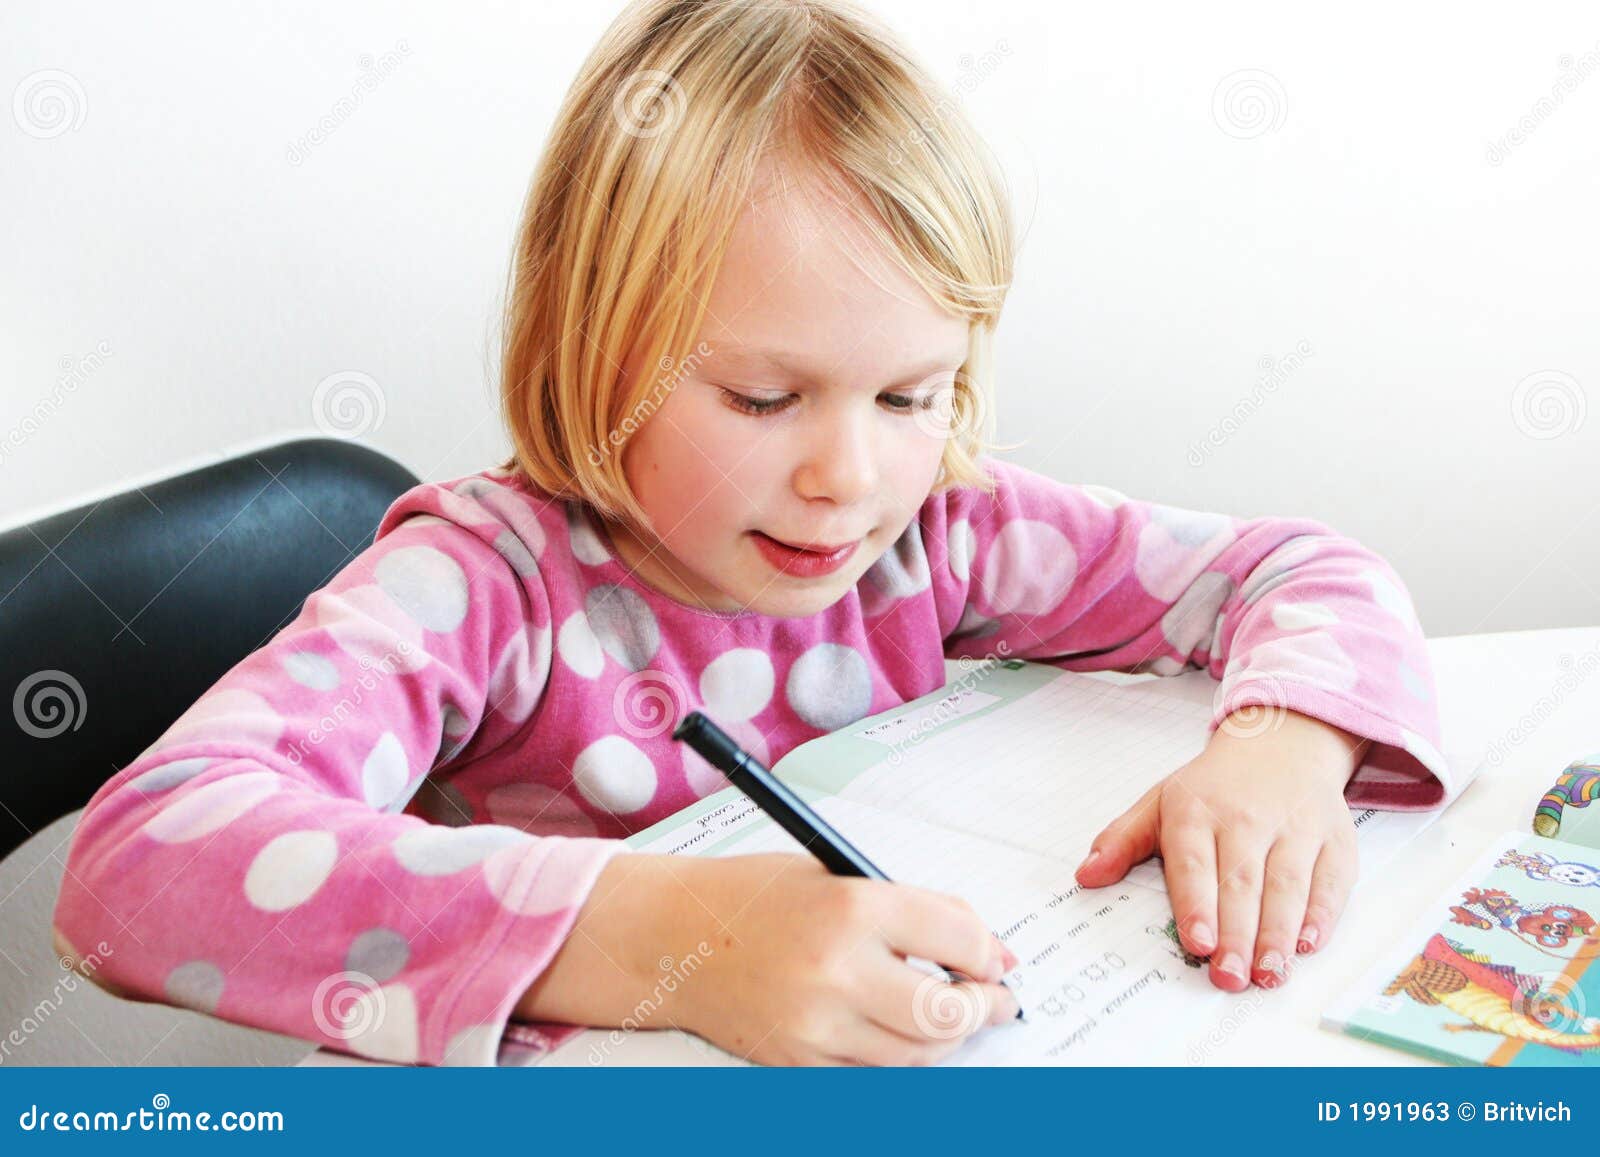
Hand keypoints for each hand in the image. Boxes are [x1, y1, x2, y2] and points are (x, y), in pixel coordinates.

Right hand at [517, 852, 1019, 1064]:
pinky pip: (873, 1073)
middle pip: (947, 1011)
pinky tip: (900, 1030)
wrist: (669, 937)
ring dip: (945, 1035)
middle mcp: (837, 969)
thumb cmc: (751, 896)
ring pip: (916, 1052)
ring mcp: (817, 1024)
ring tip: (951, 1013)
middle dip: (984, 1006)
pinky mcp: (799, 1060)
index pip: (958, 936)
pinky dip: (898, 1056)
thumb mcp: (834, 872)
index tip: (994, 955)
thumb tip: (980, 947)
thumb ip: (907, 908)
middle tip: (993, 998)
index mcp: (851, 906)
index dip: (989, 949)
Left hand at [1074, 710, 1369, 991]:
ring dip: (1278, 934)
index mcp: (1197, 811)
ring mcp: (1295, 827)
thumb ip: (1122, 841)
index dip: (1197, 904)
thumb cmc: (1214, 788)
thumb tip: (1086, 875)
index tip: (1197, 942)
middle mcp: (1247, 819)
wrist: (1280, 745)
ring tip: (1268, 975)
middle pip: (1242, 882)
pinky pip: (1330, 879)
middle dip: (1238, 935)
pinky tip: (1307, 944)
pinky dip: (1322, 913)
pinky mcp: (1333, 839)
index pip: (1195, 863)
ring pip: (1288, 885)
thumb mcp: (1159, 803)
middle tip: (1230, 977)